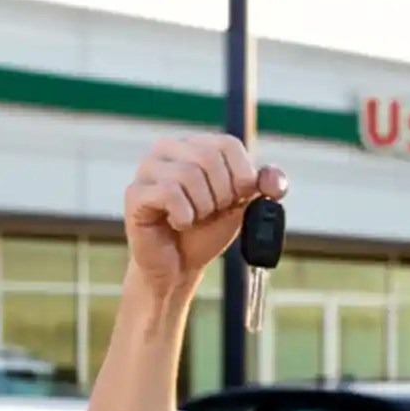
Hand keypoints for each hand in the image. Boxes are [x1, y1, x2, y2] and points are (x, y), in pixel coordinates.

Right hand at [124, 134, 287, 295]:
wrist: (179, 265)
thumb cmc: (207, 230)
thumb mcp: (243, 205)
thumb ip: (262, 187)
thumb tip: (274, 181)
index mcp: (197, 145)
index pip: (228, 144)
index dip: (241, 175)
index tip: (237, 198)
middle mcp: (169, 149)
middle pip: (208, 157)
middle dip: (221, 194)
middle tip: (212, 212)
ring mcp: (148, 169)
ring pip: (188, 175)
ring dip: (202, 208)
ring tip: (195, 219)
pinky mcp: (135, 193)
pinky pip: (168, 193)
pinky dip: (183, 215)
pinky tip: (178, 223)